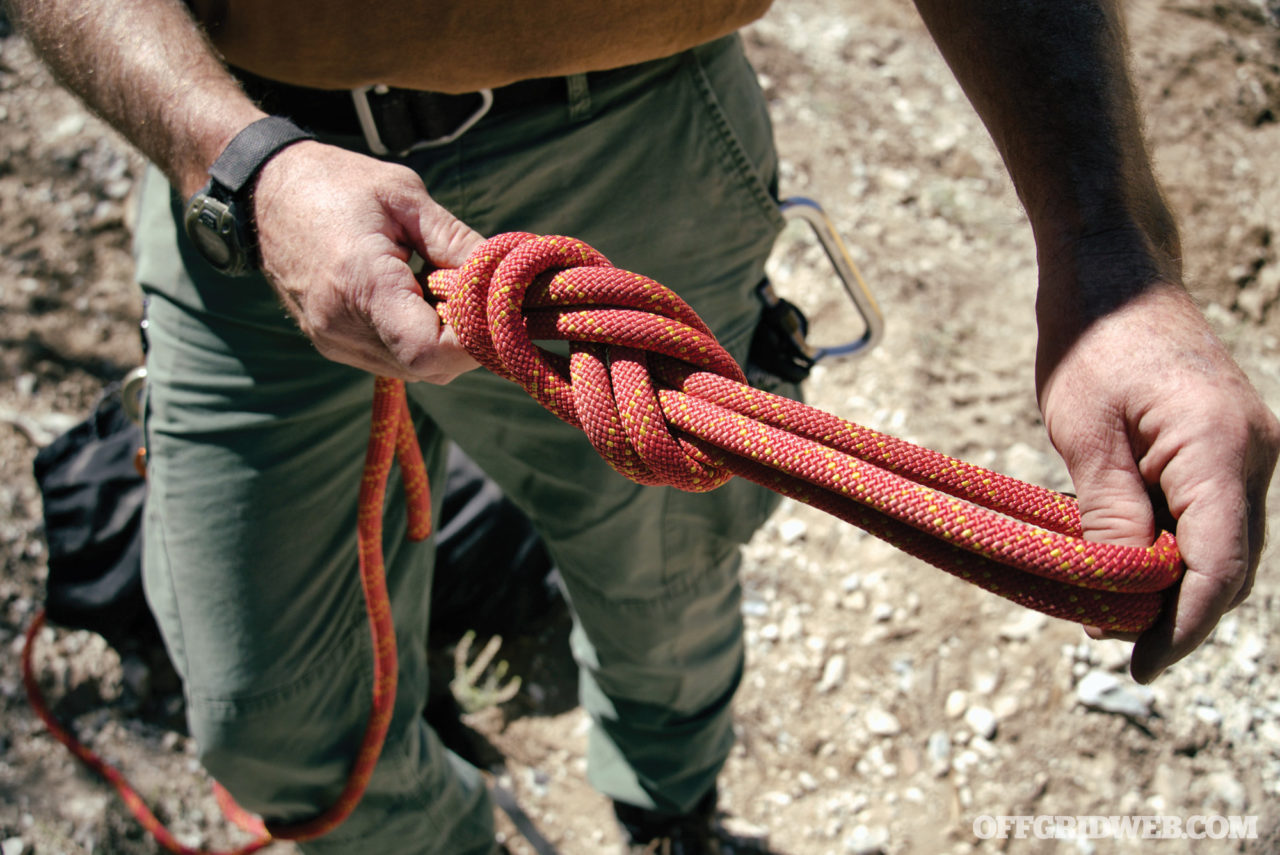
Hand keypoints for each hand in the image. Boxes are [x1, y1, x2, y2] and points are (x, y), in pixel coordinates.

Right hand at [252, 141, 482, 383]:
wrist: (262, 192)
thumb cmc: (335, 183)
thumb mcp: (405, 196)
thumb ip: (455, 241)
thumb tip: (502, 277)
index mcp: (362, 283)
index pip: (430, 349)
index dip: (473, 338)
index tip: (495, 306)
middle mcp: (343, 326)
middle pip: (429, 366)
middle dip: (467, 338)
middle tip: (479, 294)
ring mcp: (334, 341)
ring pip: (415, 368)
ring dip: (444, 339)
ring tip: (443, 288)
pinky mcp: (332, 344)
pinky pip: (393, 358)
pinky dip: (418, 337)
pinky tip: (418, 298)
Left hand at [1036, 281, 1278, 682]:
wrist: (1113, 272)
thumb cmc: (1091, 338)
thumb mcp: (1086, 432)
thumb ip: (1111, 511)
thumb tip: (1123, 588)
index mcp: (1222, 449)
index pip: (1218, 566)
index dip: (1182, 627)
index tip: (1140, 668)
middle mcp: (1253, 454)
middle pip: (1227, 566)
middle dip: (1175, 614)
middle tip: (1110, 643)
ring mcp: (1246, 450)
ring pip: (1220, 545)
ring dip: (1173, 584)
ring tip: (1108, 612)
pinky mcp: (1226, 446)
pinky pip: (1209, 516)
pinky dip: (1173, 548)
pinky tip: (1127, 562)